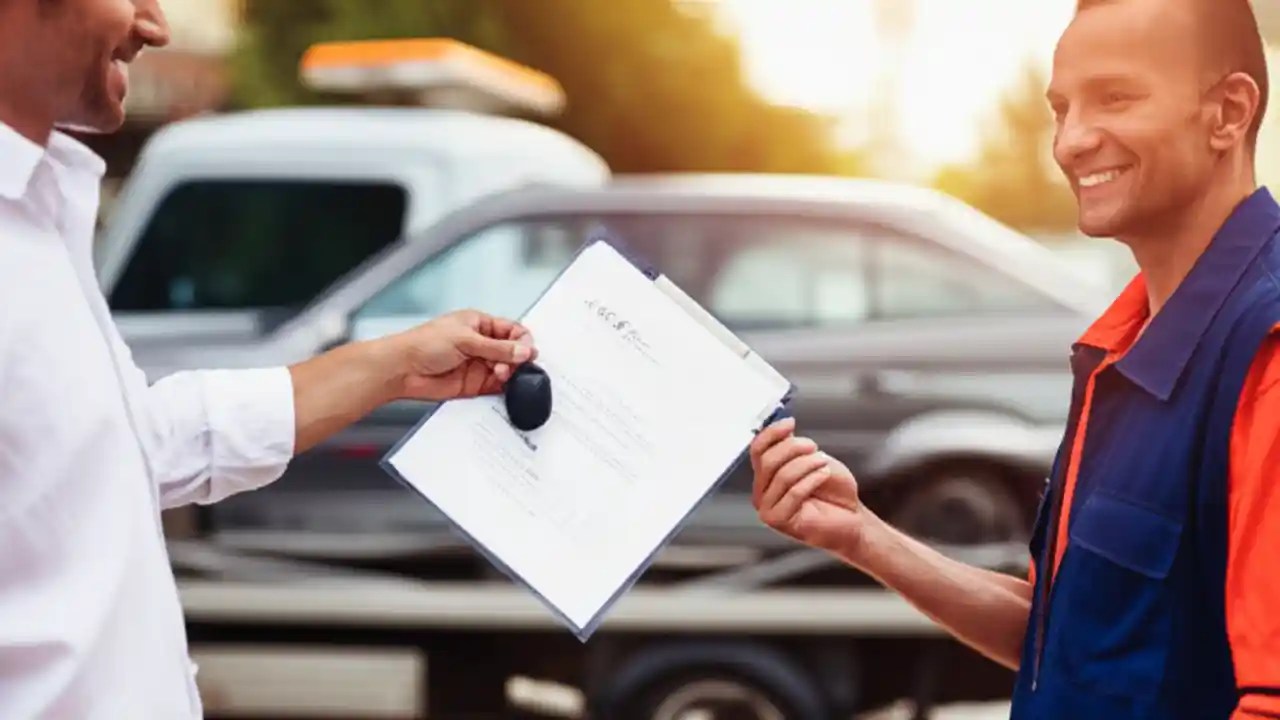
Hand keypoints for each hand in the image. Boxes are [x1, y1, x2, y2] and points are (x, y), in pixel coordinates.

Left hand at [390, 309, 535, 400]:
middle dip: (517, 357)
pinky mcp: (475, 384)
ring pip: (507, 368)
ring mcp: (479, 364)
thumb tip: (523, 351)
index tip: (526, 350)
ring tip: (500, 373)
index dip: (522, 340)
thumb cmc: (424, 344)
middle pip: (512, 351)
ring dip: (510, 372)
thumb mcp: (465, 339)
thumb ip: (497, 347)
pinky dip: (504, 387)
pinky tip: (503, 385)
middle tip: (515, 364)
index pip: (511, 330)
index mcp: (479, 324)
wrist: (403, 370)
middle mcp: (481, 344)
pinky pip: (497, 386)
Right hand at [750, 416, 864, 554]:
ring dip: (807, 464)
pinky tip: (824, 475)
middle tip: (812, 447)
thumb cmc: (834, 493)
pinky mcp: (778, 521)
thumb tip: (783, 427)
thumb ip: (795, 446)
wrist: (852, 519)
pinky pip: (793, 493)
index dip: (772, 433)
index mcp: (766, 476)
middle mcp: (762, 492)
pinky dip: (812, 479)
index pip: (758, 449)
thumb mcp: (815, 460)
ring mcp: (767, 508)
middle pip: (768, 461)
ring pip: (782, 475)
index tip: (790, 423)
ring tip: (823, 463)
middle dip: (792, 448)